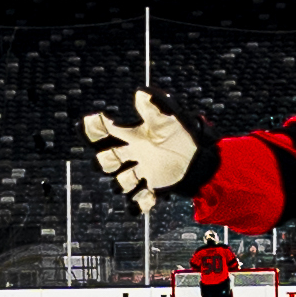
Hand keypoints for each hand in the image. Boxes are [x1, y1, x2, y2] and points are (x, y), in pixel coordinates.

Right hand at [80, 88, 211, 212]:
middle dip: (104, 161)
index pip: (106, 132)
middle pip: (105, 160)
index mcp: (133, 136)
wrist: (200, 157)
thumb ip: (153, 108)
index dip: (95, 128)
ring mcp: (140, 172)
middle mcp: (132, 155)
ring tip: (132, 177)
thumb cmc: (183, 134)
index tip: (95, 123)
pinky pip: (137, 200)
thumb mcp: (169, 119)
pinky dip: (138, 204)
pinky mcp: (151, 186)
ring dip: (121, 182)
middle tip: (114, 157)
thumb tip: (140, 92)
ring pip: (119, 182)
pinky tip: (146, 200)